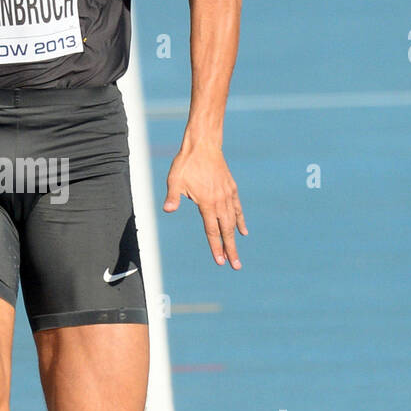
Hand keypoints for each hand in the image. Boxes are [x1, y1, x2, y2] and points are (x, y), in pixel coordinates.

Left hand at [164, 141, 246, 267]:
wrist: (203, 145)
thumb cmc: (186, 163)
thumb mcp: (175, 179)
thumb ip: (173, 196)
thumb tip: (167, 210)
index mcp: (207, 203)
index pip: (212, 230)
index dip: (216, 247)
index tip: (221, 261)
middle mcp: (220, 201)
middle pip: (226, 231)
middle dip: (231, 249)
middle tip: (235, 266)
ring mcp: (227, 195)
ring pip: (233, 221)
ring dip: (235, 238)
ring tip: (237, 253)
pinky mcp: (231, 188)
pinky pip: (237, 208)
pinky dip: (240, 220)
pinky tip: (243, 231)